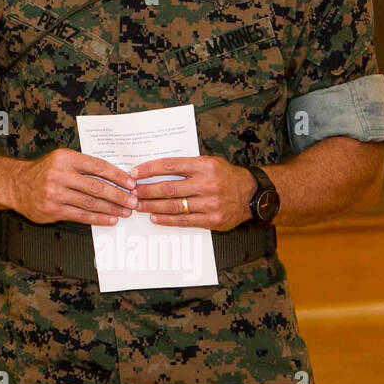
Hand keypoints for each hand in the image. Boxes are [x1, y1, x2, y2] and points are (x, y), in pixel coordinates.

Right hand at [0, 149, 137, 225]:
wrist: (15, 185)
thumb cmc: (43, 172)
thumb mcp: (60, 159)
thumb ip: (83, 165)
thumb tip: (114, 176)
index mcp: (65, 158)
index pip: (98, 166)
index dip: (117, 175)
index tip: (131, 183)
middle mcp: (59, 174)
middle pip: (96, 186)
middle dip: (118, 195)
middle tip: (133, 200)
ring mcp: (55, 193)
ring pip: (90, 203)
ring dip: (111, 209)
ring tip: (125, 212)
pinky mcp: (53, 210)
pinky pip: (80, 216)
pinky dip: (98, 218)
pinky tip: (110, 219)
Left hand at [132, 156, 255, 230]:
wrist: (252, 194)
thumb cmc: (225, 176)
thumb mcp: (209, 162)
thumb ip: (187, 165)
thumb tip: (155, 168)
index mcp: (205, 165)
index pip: (170, 165)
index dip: (149, 169)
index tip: (134, 173)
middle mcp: (208, 184)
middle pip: (169, 188)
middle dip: (146, 190)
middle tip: (131, 192)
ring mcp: (210, 203)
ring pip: (174, 206)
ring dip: (152, 206)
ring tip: (138, 205)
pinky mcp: (212, 220)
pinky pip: (184, 221)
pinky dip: (166, 220)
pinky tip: (154, 218)